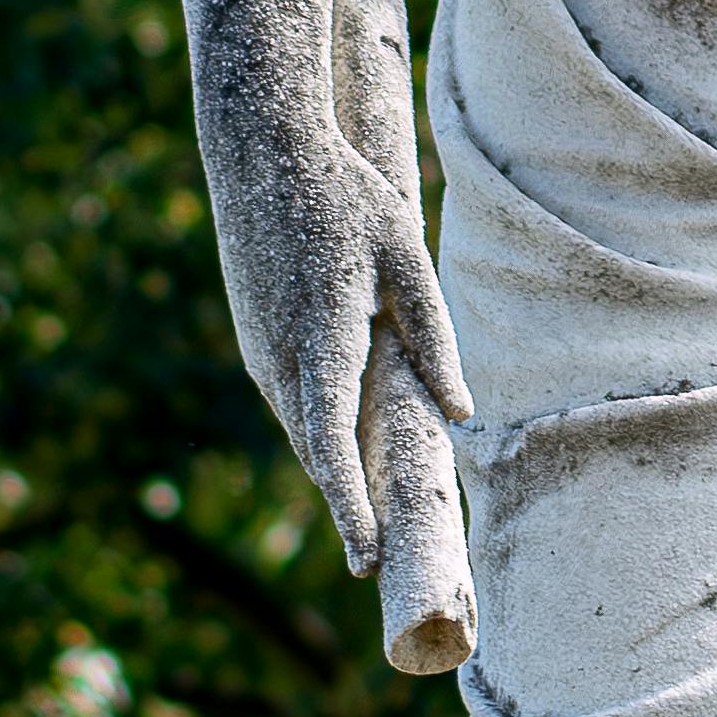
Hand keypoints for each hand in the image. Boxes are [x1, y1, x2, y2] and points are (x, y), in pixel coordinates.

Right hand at [207, 89, 470, 573]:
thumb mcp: (405, 256)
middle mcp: (279, 355)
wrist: (260, 149)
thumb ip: (434, 334)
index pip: (334, 441)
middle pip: (318, 453)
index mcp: (321, 336)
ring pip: (302, 431)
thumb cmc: (346, 195)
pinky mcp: (255, 340)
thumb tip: (461, 411)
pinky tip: (347, 451)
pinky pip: (292, 404)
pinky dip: (320, 435)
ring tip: (374, 525)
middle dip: (348, 510)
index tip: (365, 559)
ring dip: (335, 474)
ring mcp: (259, 349)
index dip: (351, 506)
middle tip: (385, 566)